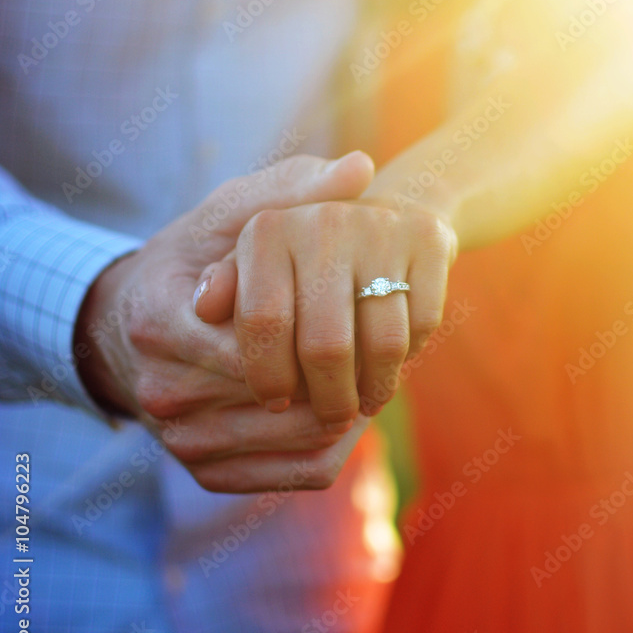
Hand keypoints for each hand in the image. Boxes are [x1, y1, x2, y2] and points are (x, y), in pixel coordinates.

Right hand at [75, 152, 375, 491]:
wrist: (130, 326)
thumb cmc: (191, 260)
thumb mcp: (228, 212)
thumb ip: (289, 190)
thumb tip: (360, 168)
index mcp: (161, 320)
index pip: (263, 335)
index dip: (327, 323)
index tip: (366, 299)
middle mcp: (161, 390)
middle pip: (287, 396)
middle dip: (344, 369)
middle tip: (386, 341)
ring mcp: (178, 440)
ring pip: (298, 439)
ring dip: (349, 407)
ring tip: (374, 370)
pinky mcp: (201, 471)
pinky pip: (291, 473)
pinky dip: (334, 444)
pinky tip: (349, 408)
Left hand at [195, 196, 456, 426]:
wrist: (381, 212)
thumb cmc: (301, 257)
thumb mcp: (253, 265)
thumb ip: (225, 289)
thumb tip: (203, 308)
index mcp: (268, 229)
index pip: (264, 323)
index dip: (270, 375)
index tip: (275, 402)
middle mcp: (323, 220)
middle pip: (326, 344)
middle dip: (326, 398)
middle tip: (328, 420)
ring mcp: (381, 228)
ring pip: (382, 343)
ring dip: (373, 389)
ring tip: (361, 404)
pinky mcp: (429, 239)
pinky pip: (422, 324)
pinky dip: (409, 355)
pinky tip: (391, 366)